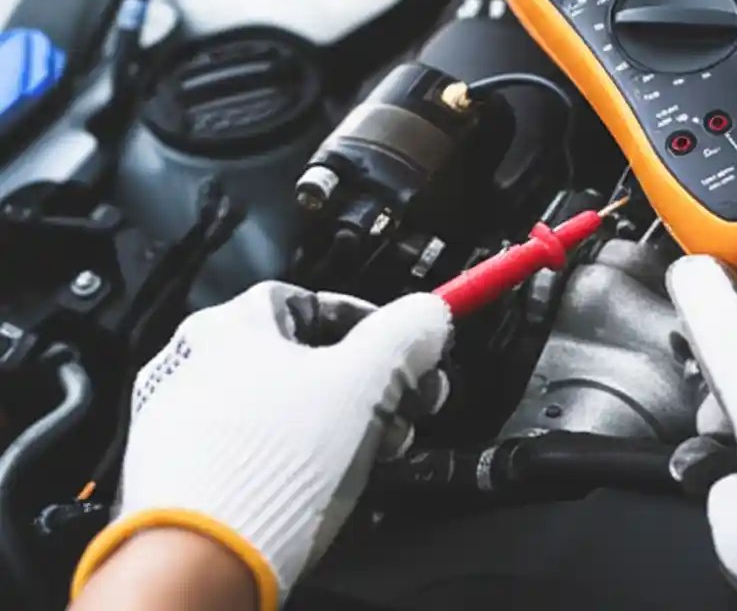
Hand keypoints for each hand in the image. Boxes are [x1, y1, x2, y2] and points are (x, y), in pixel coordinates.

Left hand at [71, 282, 451, 608]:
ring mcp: (182, 424)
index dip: (376, 328)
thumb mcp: (366, 382)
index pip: (317, 304)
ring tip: (370, 463)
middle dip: (367, 390)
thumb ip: (405, 336)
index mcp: (232, 325)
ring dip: (338, 431)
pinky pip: (256, 456)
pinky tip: (326, 492)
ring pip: (283, 412)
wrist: (201, 559)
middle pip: (304, 361)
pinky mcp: (181, 476)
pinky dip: (298, 466)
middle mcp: (195, 365)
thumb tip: (429, 316)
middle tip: (400, 417)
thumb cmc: (275, 461)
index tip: (410, 357)